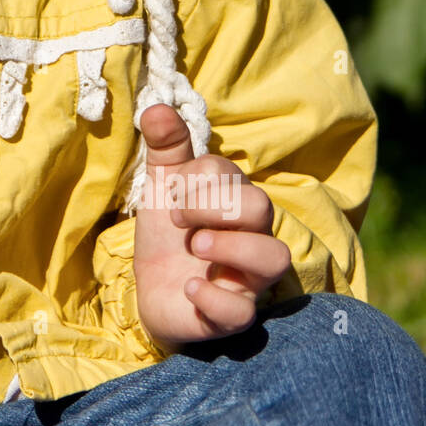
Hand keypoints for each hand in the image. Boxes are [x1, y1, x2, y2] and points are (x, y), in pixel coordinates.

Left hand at [131, 103, 290, 350]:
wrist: (151, 291)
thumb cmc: (170, 233)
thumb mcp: (163, 186)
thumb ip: (166, 147)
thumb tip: (156, 108)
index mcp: (233, 201)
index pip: (232, 175)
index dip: (198, 177)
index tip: (171, 192)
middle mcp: (249, 237)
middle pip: (262, 208)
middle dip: (215, 204)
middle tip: (179, 218)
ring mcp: (244, 278)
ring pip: (274, 258)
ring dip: (231, 246)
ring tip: (193, 245)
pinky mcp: (229, 317)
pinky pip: (242, 313)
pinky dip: (215, 298)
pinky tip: (190, 287)